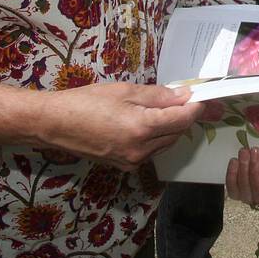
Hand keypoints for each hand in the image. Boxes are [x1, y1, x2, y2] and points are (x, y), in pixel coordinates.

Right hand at [45, 82, 202, 171]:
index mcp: (141, 128)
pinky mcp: (125, 166)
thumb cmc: (86, 102)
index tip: (203, 96)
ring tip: (166, 109)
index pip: (182, 119)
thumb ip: (158, 96)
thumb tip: (184, 96)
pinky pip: (151, 151)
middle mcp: (140, 150)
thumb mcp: (125, 91)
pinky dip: (156, 137)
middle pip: (176, 133)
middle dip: (185, 116)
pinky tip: (148, 123)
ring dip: (171, 127)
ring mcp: (132, 161)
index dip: (196, 107)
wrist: (55, 124)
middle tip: (188, 99)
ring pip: (165, 143)